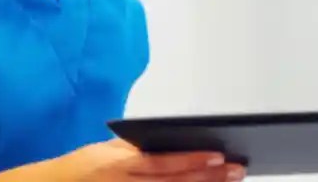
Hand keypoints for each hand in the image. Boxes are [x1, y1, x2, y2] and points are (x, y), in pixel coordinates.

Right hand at [62, 139, 246, 180]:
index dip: (190, 160)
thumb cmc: (81, 168)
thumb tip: (173, 140)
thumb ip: (137, 147)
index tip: (217, 155)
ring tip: (228, 181)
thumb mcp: (106, 150)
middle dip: (208, 178)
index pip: (161, 163)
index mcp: (119, 165)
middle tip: (236, 170)